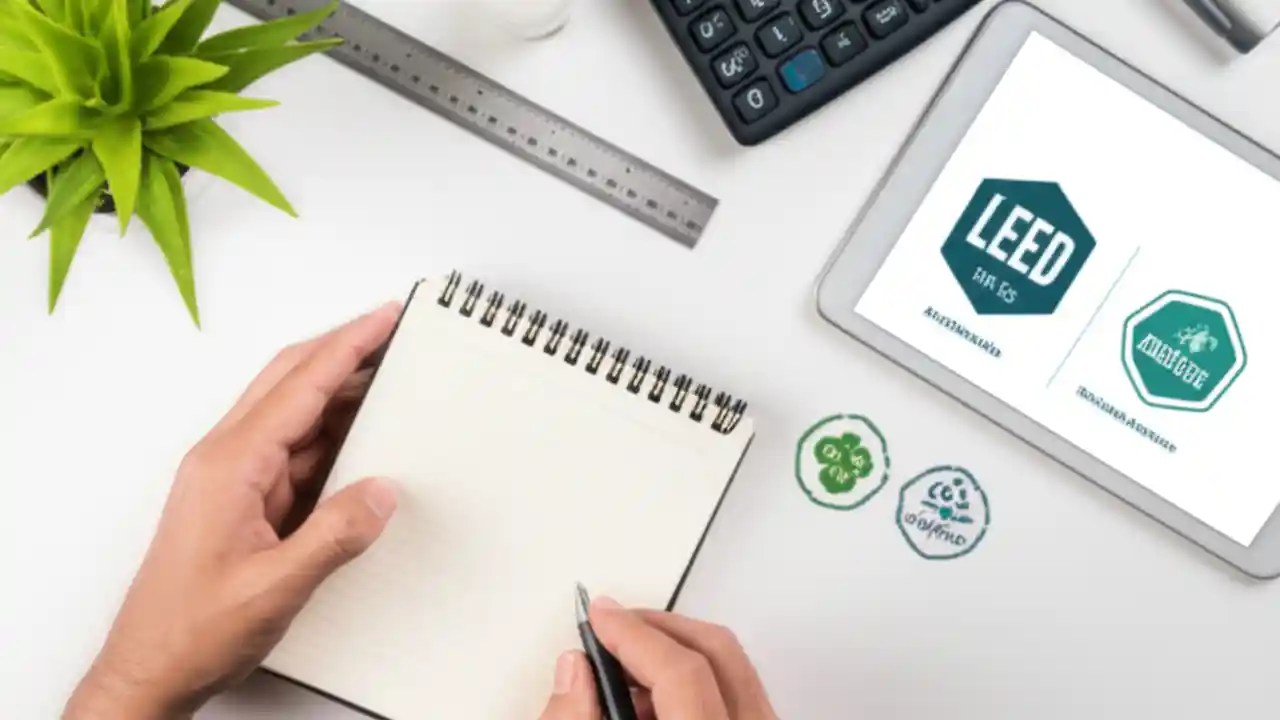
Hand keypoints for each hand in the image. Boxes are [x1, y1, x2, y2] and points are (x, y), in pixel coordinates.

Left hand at [64, 303, 403, 719]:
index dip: (347, 346)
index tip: (384, 317)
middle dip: (342, 349)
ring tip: (389, 376)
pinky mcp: (243, 499)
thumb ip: (333, 536)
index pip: (299, 386)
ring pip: (293, 412)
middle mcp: (226, 459)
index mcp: (229, 464)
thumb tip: (382, 491)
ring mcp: (233, 477)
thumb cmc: (193, 630)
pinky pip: (294, 450)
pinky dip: (332, 433)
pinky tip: (362, 437)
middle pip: (289, 380)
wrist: (151, 669)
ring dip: (338, 390)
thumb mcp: (274, 587)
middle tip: (392, 330)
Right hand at [538, 599, 777, 719]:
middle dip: (659, 629)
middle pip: (720, 654)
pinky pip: (742, 697)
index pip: (682, 673)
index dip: (633, 636)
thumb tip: (575, 670)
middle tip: (613, 625)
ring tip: (626, 667)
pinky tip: (656, 702)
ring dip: (679, 655)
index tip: (600, 617)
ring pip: (736, 671)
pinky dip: (700, 684)